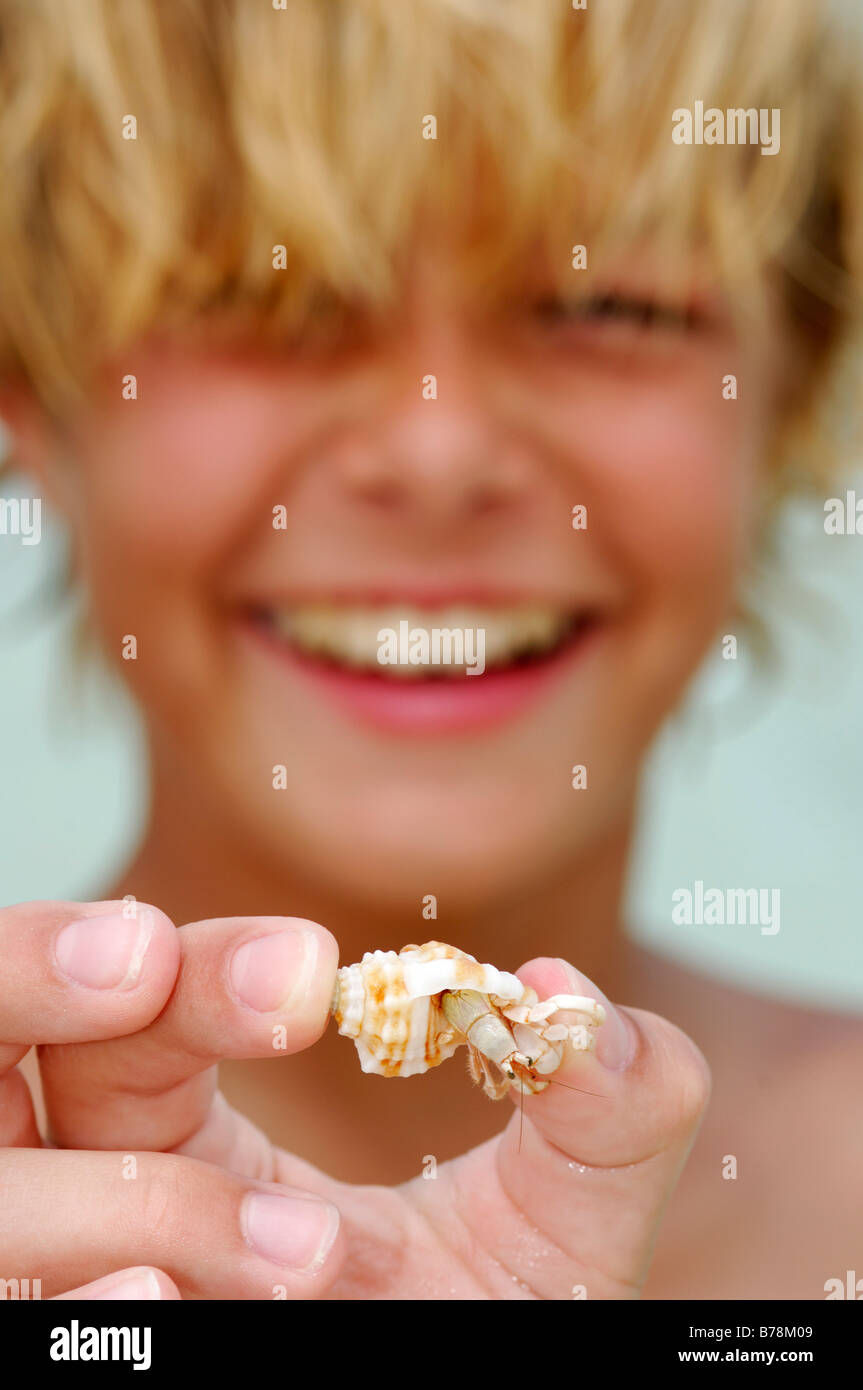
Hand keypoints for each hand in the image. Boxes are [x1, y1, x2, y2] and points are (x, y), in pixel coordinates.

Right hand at [1, 900, 708, 1298]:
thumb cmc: (476, 1332)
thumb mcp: (555, 1229)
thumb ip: (607, 1107)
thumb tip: (571, 999)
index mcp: (186, 1132)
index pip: (127, 1005)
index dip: (195, 967)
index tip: (313, 969)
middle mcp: (101, 1201)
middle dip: (40, 976)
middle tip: (145, 962)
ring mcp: (79, 1289)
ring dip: (110, 1194)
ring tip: (297, 1238)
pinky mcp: (87, 1357)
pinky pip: (14, 1318)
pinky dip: (79, 1299)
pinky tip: (164, 1293)